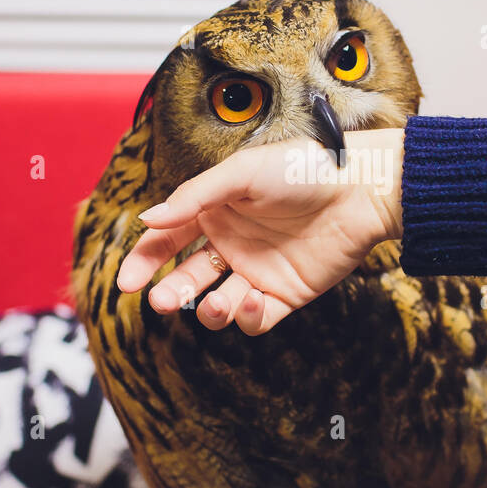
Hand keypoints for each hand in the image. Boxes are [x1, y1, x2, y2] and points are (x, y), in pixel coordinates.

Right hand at [117, 128, 404, 334]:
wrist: (359, 191)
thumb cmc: (302, 169)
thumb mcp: (241, 173)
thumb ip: (194, 198)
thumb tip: (148, 219)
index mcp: (216, 212)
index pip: (169, 240)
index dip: (145, 262)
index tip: (128, 283)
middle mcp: (233, 243)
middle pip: (189, 278)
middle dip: (171, 294)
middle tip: (160, 302)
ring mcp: (259, 271)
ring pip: (219, 303)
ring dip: (210, 310)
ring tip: (214, 303)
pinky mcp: (287, 294)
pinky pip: (257, 318)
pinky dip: (249, 317)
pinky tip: (253, 301)